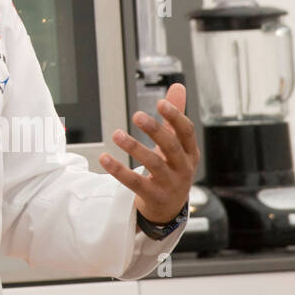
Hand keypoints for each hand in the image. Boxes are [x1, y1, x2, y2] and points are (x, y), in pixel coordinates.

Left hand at [98, 82, 199, 224]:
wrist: (169, 207)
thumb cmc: (172, 168)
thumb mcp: (177, 143)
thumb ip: (174, 116)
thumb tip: (177, 86)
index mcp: (189, 152)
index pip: (187, 132)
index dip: (175, 117)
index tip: (160, 102)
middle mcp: (183, 168)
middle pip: (171, 147)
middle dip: (155, 130)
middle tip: (137, 115)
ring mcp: (169, 184)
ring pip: (153, 164)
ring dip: (134, 148)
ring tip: (116, 134)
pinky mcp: (153, 197)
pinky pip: (135, 183)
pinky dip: (119, 170)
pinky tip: (105, 158)